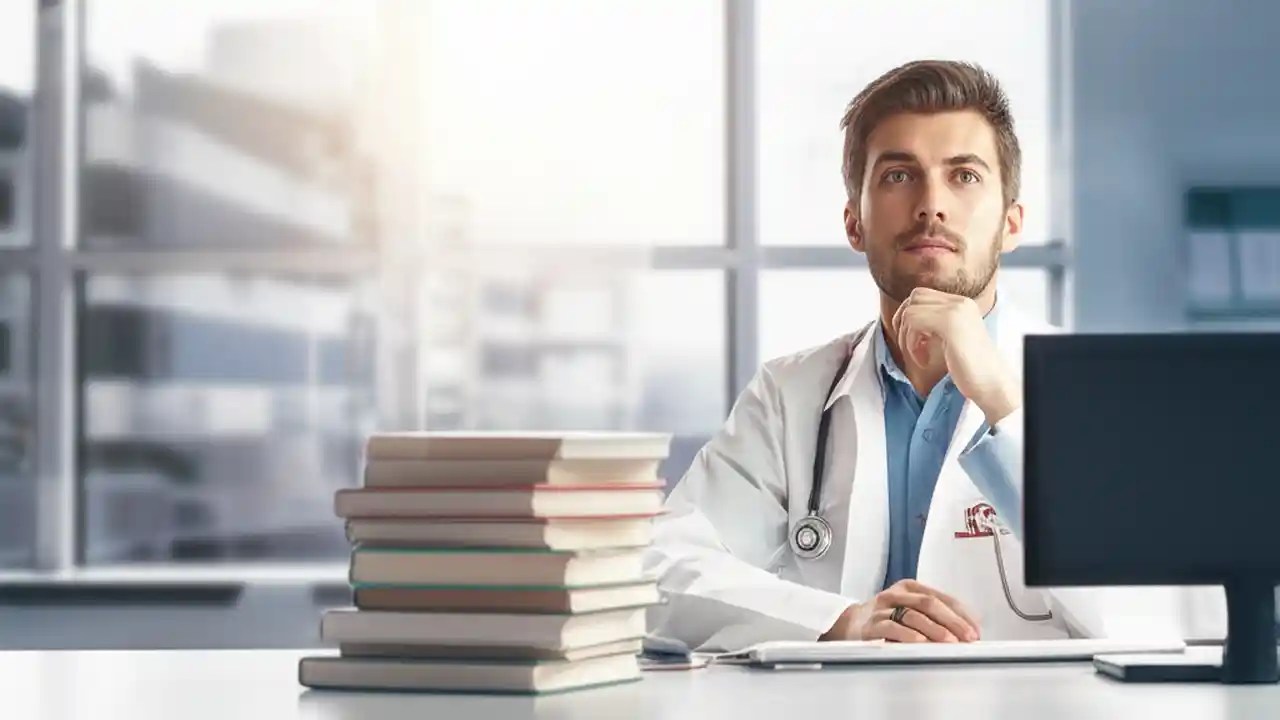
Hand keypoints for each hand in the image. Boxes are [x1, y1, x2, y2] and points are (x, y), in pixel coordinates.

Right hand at [819, 579, 980, 642]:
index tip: (975, 630)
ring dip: (934, 630)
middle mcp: (896, 595)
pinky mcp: (871, 625)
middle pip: (929, 604)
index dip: (961, 613)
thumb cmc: (884, 618)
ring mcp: (882, 609)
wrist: (848, 624)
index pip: (942, 597)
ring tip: (949, 642)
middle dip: (952, 621)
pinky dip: (909, 636)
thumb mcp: (907, 609)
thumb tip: (963, 633)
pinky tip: (921, 643)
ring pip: (913, 615)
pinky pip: (892, 628)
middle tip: (968, 637)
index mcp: (909, 588)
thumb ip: (932, 616)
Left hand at [890, 287, 1020, 424]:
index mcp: (961, 304)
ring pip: (910, 311)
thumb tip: (903, 320)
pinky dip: (911, 344)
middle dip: (904, 322)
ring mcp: (955, 310)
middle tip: (911, 347)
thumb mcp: (950, 338)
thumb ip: (934, 324)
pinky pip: (913, 322)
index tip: (914, 341)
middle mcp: (960, 302)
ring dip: (907, 338)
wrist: (991, 384)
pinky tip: (924, 361)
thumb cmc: (970, 368)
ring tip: (921, 357)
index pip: (923, 295)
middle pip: (915, 297)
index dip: (910, 317)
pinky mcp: (949, 322)